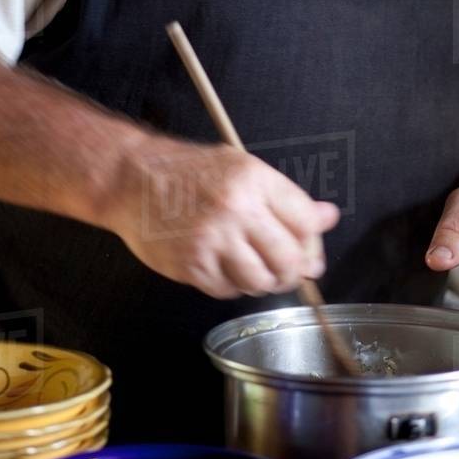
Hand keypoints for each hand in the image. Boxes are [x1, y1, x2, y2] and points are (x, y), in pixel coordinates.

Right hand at [105, 137, 340, 298]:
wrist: (131, 178)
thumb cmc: (187, 171)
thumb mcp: (241, 167)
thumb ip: (285, 196)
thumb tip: (327, 218)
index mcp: (254, 180)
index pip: (306, 221)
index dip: (314, 242)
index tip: (310, 251)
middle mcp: (236, 209)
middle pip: (289, 259)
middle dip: (295, 271)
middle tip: (289, 271)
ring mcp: (212, 240)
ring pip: (261, 282)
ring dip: (264, 282)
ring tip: (255, 268)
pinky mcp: (191, 265)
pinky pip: (227, 291)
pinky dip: (232, 286)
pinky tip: (225, 267)